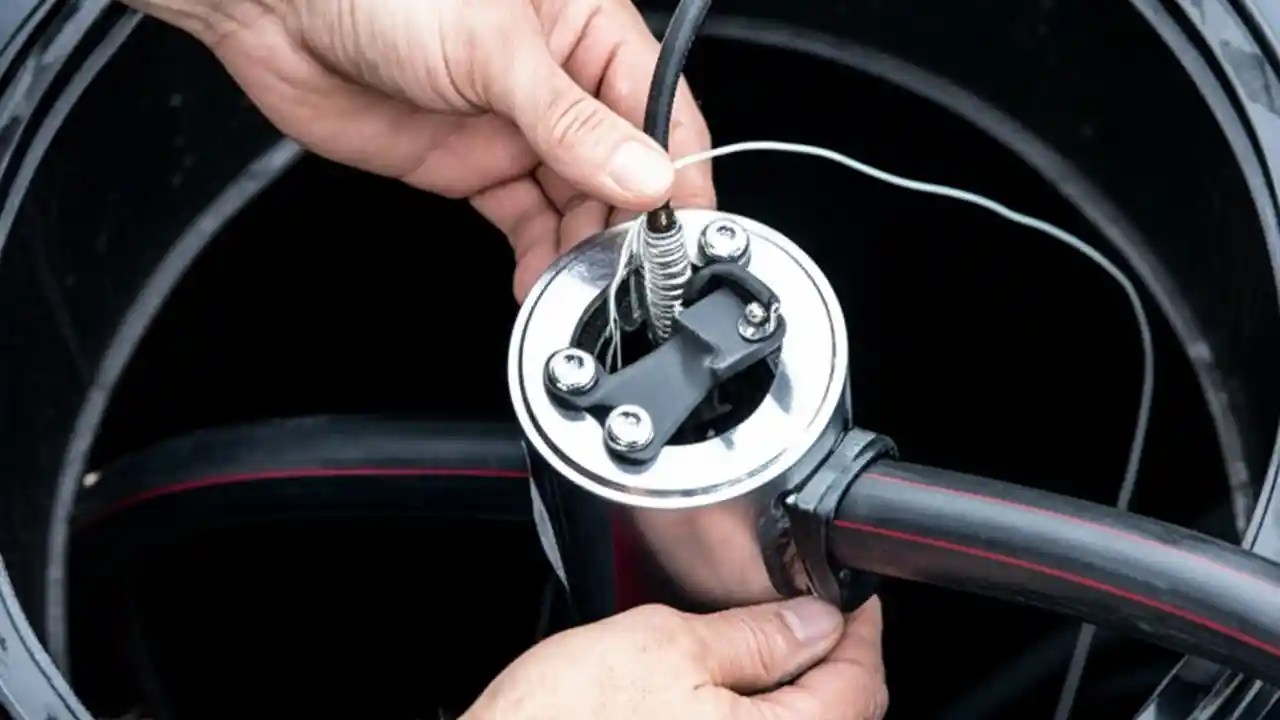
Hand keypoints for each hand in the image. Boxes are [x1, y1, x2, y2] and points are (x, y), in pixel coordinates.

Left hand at [126, 0, 715, 297]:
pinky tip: (541, 281)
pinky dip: (537, 255)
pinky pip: (524, 219)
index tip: (687, 230)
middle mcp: (559, 81)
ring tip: (584, 289)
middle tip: (631, 275)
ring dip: (584, 249)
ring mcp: (515, 127)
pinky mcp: (472, 165)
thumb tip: (646, 177)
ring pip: (576, 202)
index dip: (680, 173)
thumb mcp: (492, 50)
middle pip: (622, 167)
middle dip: (628, 224)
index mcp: (586, 31)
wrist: (277, 11)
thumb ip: (571, 123)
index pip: (659, 110)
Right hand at [462, 596, 888, 719]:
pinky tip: (725, 695)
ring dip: (795, 692)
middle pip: (840, 717)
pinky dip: (757, 718)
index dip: (859, 627)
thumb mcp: (662, 645)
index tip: (850, 597)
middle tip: (805, 610)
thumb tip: (813, 619)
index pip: (860, 683)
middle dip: (829, 659)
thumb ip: (754, 634)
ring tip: (761, 646)